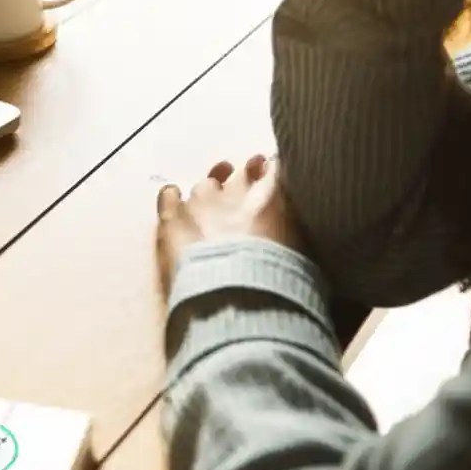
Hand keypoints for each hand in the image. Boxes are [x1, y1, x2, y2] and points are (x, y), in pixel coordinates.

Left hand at [155, 155, 303, 299]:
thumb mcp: (302, 256)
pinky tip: (173, 196)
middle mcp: (235, 195)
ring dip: (212, 186)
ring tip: (214, 184)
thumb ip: (294, 233)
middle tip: (252, 170)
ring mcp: (200, 204)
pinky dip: (172, 196)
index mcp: (272, 200)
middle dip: (247, 173)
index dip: (274, 171)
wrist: (234, 300)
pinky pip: (169, 196)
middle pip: (241, 174)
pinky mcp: (172, 219)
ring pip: (206, 185)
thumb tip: (291, 231)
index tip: (275, 172)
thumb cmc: (276, 283)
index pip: (276, 169)